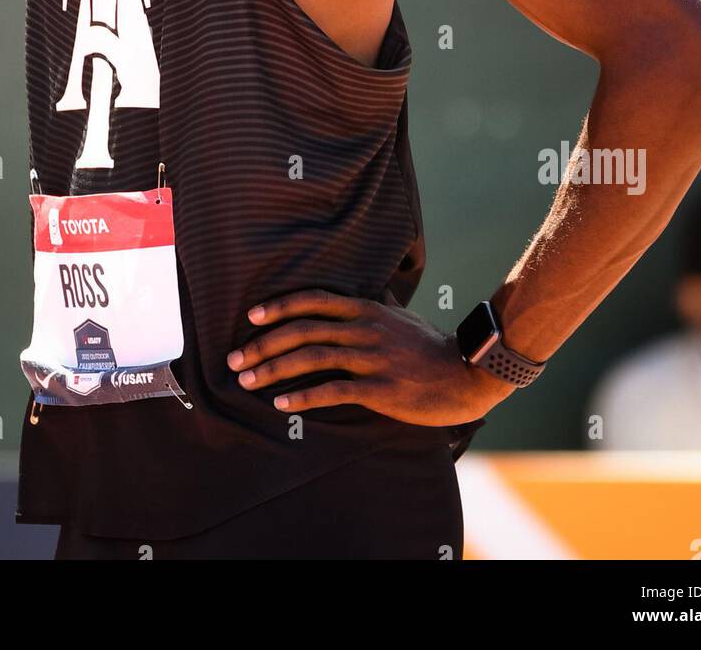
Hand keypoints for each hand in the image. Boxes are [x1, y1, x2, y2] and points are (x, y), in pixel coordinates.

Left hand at [226, 288, 514, 425]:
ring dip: (274, 370)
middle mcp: (364, 329)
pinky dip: (303, 398)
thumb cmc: (428, 346)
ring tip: (248, 381)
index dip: (280, 307)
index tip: (252, 316)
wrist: (465, 374)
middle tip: (235, 357)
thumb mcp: (399, 316)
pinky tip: (282, 405)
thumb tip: (355, 295)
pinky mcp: (380, 389)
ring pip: (312, 359)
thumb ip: (372, 306)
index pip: (313, 301)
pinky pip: (333, 391)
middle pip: (303, 330)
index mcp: (365, 310)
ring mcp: (372, 358)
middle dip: (263, 343)